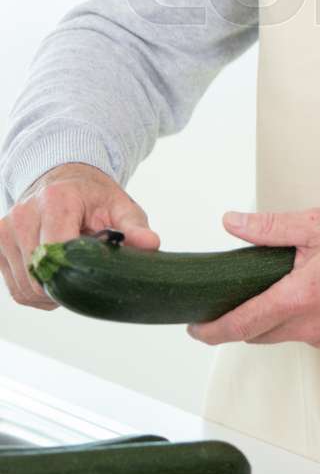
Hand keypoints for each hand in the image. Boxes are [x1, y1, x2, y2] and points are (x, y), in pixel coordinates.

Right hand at [0, 163, 158, 309]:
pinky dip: (37, 293)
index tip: (95, 270)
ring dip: (52, 292)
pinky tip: (55, 276)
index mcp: (56, 200)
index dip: (78, 272)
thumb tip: (150, 244)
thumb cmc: (93, 197)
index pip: (59, 252)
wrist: (63, 181)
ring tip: (72, 271)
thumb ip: (135, 228)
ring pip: (27, 288)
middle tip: (87, 274)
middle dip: (68, 286)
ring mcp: (5, 230)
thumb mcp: (121, 207)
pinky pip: (16, 289)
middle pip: (41, 275)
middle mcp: (23, 214)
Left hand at [188, 207, 319, 347]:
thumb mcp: (318, 225)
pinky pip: (304, 335)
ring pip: (280, 335)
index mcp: (298, 298)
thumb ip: (271, 227)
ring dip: (267, 320)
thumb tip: (233, 223)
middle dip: (236, 324)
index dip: (213, 331)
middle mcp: (308, 326)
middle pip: (256, 334)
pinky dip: (294, 320)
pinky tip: (303, 297)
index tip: (195, 328)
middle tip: (223, 305)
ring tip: (265, 293)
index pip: (242, 325)